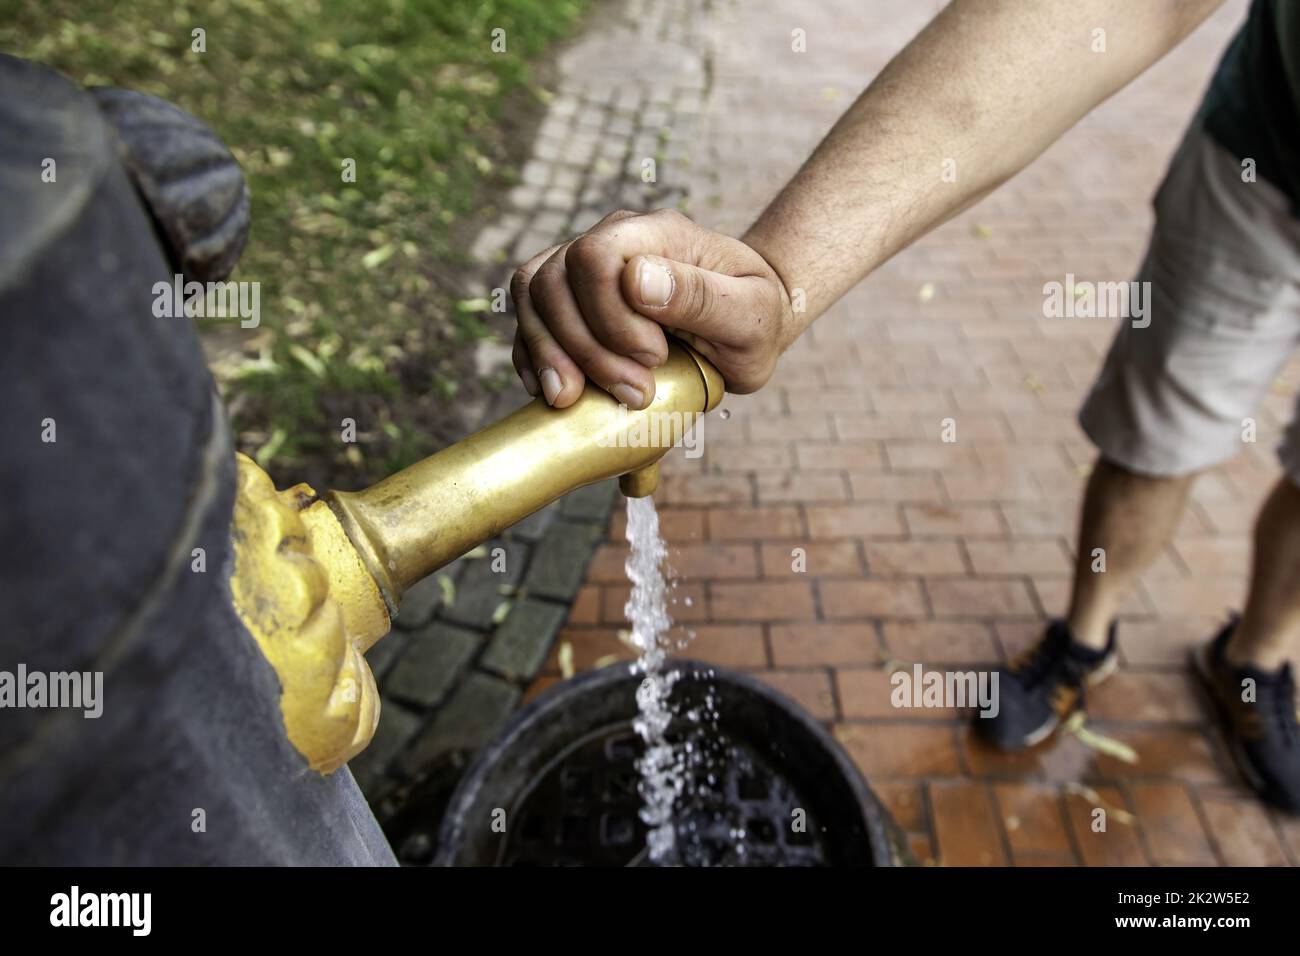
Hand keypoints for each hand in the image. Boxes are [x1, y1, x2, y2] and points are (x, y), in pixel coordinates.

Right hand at [510, 208, 794, 408]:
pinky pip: (528, 317)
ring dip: (551, 355)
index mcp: (656, 233)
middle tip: (634, 392)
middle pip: (555, 280)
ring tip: (579, 398)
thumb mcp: (751, 315)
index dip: (609, 316)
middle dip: (585, 348)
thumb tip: (636, 281)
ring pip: (532, 295)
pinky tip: (552, 389)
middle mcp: (613, 238)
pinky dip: (532, 355)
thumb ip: (701, 296)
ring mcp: (586, 266)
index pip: (594, 256)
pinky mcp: (572, 298)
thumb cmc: (756, 320)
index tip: (654, 356)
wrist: (750, 325)